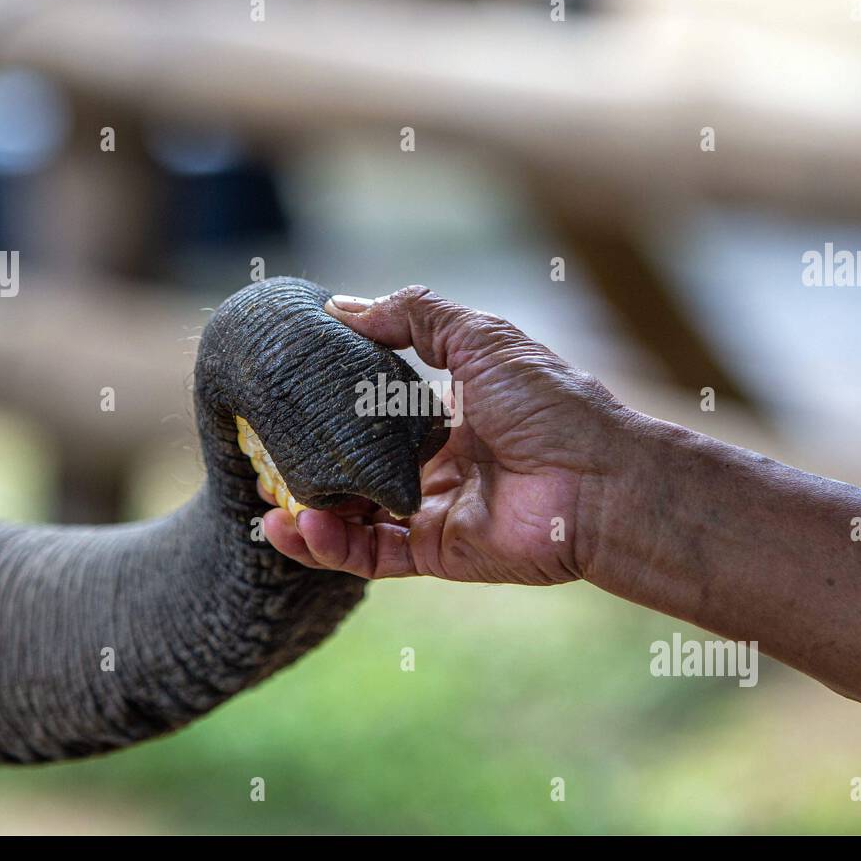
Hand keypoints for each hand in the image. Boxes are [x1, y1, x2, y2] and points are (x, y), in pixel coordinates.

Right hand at [262, 286, 627, 583]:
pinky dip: (329, 546)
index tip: (288, 398)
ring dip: (309, 514)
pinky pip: (370, 554)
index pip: (377, 412)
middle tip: (264, 460)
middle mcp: (439, 464)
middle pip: (359, 469)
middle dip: (310, 469)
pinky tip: (295, 528)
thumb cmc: (548, 403)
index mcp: (452, 414)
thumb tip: (343, 306)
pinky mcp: (435, 552)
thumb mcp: (479, 338)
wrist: (597, 479)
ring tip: (270, 507)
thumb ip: (414, 317)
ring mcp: (434, 510)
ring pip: (355, 518)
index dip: (334, 408)